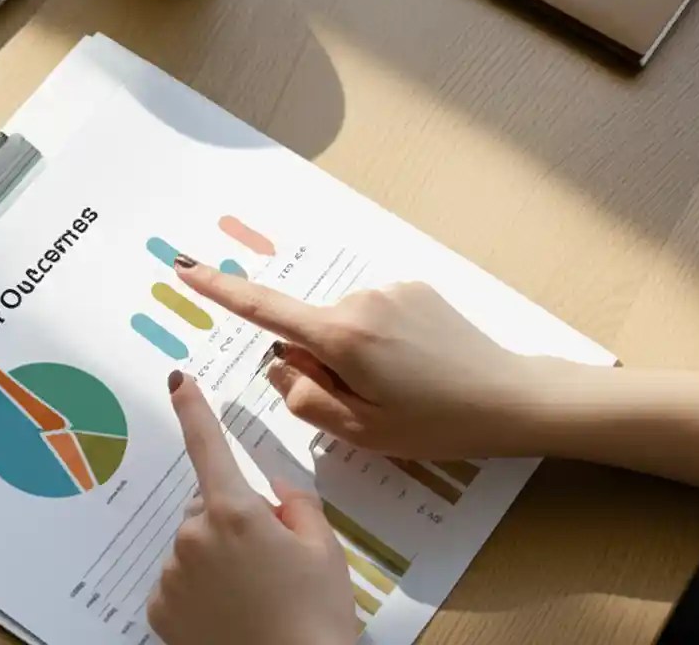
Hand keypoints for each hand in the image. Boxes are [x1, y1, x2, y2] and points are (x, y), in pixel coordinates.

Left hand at [147, 372, 356, 644]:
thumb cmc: (316, 616)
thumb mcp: (324, 550)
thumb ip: (297, 505)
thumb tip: (274, 491)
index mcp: (235, 511)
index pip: (209, 446)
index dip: (193, 410)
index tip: (177, 381)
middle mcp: (194, 536)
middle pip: (207, 508)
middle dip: (233, 521)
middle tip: (271, 560)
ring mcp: (173, 574)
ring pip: (193, 548)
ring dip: (216, 559)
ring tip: (255, 595)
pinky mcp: (160, 610)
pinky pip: (179, 583)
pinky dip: (199, 592)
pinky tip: (229, 613)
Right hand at [174, 258, 585, 458]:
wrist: (512, 399)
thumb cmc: (435, 424)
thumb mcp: (359, 431)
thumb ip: (304, 398)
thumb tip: (282, 364)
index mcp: (341, 336)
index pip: (265, 310)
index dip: (220, 290)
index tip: (186, 268)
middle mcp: (361, 300)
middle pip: (310, 331)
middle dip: (321, 364)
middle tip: (369, 404)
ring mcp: (390, 290)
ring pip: (343, 326)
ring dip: (353, 354)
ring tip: (401, 388)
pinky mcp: (415, 289)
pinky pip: (374, 316)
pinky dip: (380, 341)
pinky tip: (416, 367)